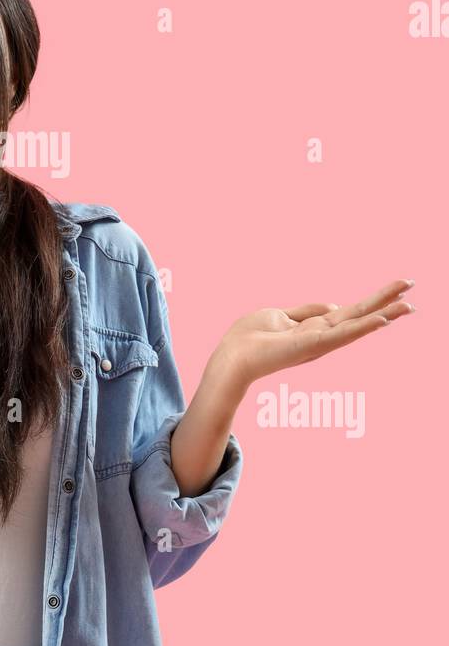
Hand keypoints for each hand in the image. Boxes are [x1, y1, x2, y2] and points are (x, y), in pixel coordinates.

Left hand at [208, 279, 415, 392]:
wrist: (231, 357)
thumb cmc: (249, 338)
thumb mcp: (279, 315)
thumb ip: (305, 310)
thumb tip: (332, 304)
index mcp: (315, 328)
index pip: (350, 312)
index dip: (374, 300)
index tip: (398, 288)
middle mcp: (322, 336)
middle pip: (360, 315)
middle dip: (386, 301)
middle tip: (412, 288)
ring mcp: (319, 342)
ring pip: (357, 324)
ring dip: (383, 313)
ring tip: (408, 304)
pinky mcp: (311, 346)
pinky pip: (342, 335)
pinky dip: (362, 328)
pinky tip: (381, 320)